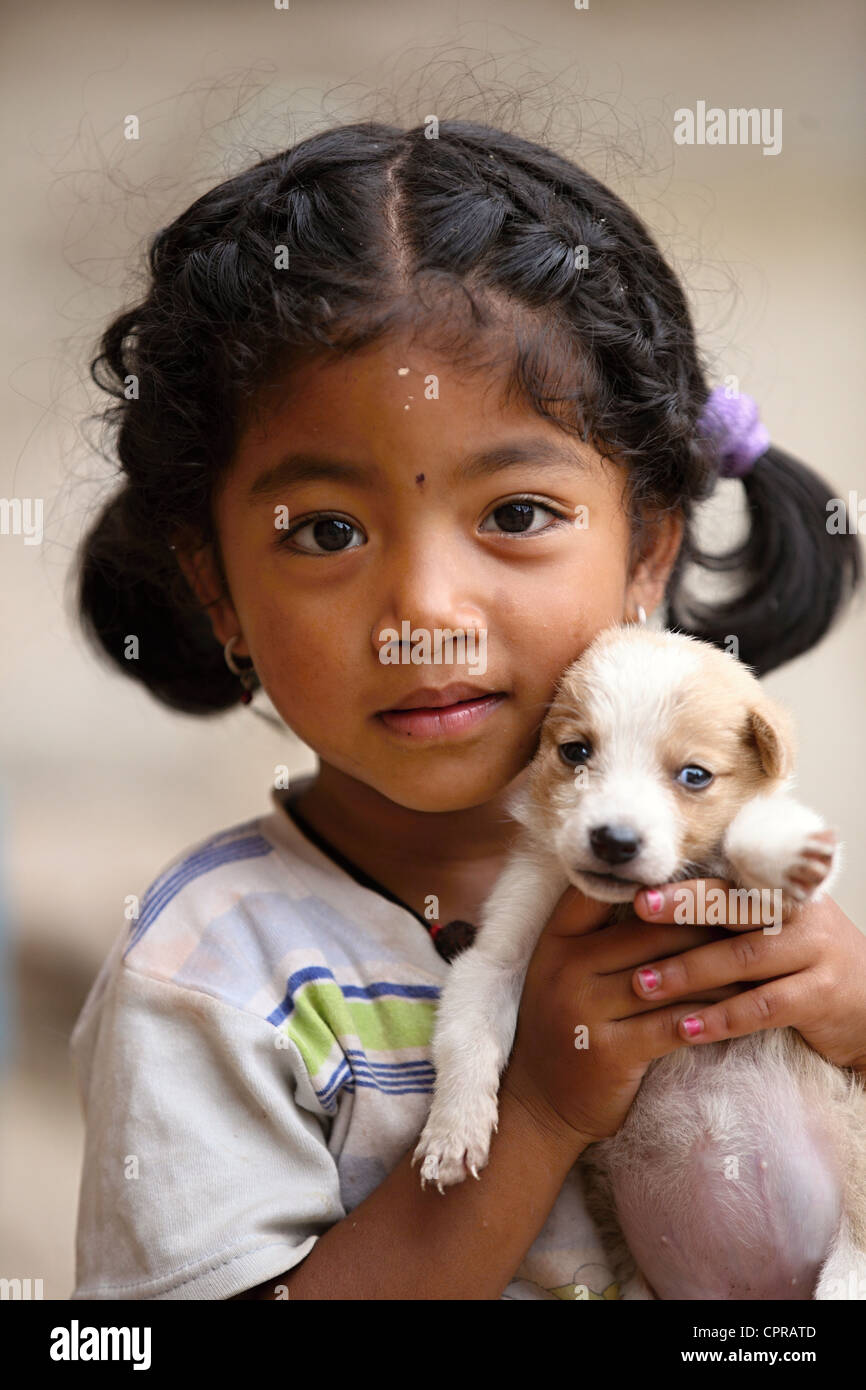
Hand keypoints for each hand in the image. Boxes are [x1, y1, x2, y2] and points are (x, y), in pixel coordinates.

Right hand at [501, 885, 746, 1148]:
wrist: (538, 1104)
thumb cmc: (568, 1026)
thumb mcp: (568, 970)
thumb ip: (601, 931)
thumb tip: (672, 888)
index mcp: (557, 939)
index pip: (609, 891)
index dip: (661, 883)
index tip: (710, 877)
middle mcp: (566, 968)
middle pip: (650, 931)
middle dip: (706, 924)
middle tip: (754, 917)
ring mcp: (584, 1011)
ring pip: (669, 976)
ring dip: (719, 969)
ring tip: (759, 960)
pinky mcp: (610, 1053)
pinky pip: (673, 1023)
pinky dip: (712, 1014)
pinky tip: (743, 1008)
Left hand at [632, 880, 865, 1075]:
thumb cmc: (807, 966)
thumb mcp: (777, 931)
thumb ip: (732, 916)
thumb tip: (652, 911)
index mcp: (784, 891)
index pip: (730, 881)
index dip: (685, 887)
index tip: (639, 894)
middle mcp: (802, 914)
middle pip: (735, 906)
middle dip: (681, 910)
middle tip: (635, 918)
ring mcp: (816, 951)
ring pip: (743, 957)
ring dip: (689, 972)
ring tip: (643, 984)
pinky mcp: (822, 995)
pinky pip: (763, 1006)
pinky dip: (721, 1018)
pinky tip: (685, 1029)